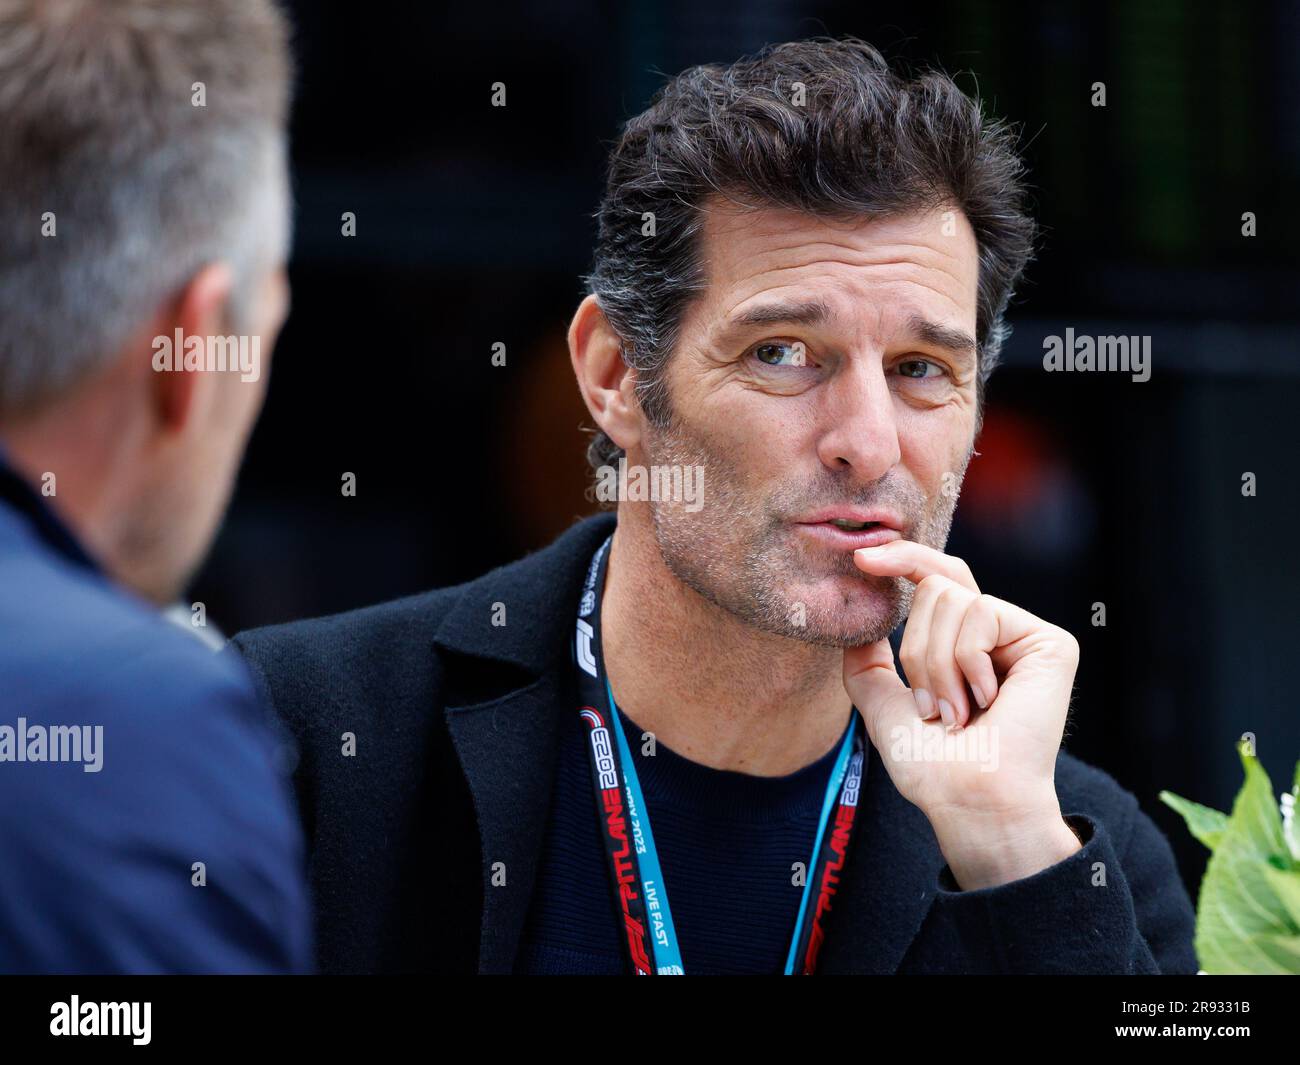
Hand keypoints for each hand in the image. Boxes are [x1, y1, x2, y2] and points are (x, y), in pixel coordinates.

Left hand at [843, 540, 1082, 888]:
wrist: (966, 797)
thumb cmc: (929, 765)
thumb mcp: (882, 705)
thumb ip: (867, 663)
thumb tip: (858, 622)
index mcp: (964, 644)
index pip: (934, 581)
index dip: (901, 560)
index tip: (860, 558)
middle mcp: (997, 634)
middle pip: (936, 585)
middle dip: (915, 649)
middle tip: (930, 705)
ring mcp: (1025, 635)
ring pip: (950, 600)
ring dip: (937, 665)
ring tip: (957, 713)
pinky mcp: (1050, 642)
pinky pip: (980, 614)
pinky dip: (966, 663)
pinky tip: (985, 701)